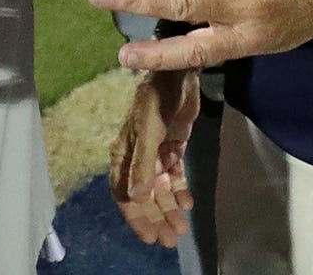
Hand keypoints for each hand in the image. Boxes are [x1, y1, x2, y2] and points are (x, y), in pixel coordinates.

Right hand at [110, 68, 200, 246]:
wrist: (178, 72)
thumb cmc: (157, 100)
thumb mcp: (149, 132)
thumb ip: (143, 165)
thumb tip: (136, 198)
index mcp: (123, 154)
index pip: (124, 193)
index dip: (135, 216)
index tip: (148, 236)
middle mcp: (137, 157)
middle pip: (144, 195)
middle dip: (155, 218)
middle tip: (169, 239)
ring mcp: (155, 152)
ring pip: (160, 188)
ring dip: (169, 207)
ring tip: (180, 228)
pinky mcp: (173, 145)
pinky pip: (174, 174)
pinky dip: (180, 189)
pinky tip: (188, 202)